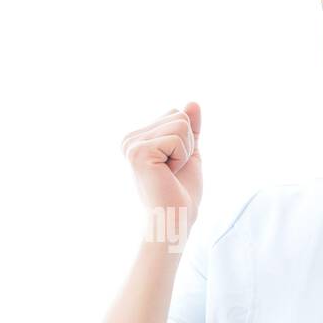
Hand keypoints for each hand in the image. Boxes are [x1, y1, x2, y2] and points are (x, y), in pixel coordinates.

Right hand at [122, 102, 202, 228]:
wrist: (174, 220)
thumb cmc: (181, 193)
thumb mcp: (189, 153)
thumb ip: (190, 129)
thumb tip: (192, 102)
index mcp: (138, 138)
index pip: (176, 114)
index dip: (186, 140)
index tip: (173, 165)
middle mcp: (130, 139)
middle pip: (178, 115)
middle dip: (187, 144)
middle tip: (173, 170)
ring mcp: (132, 145)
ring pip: (180, 123)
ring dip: (185, 151)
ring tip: (170, 173)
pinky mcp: (139, 152)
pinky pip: (178, 137)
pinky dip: (181, 157)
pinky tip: (168, 174)